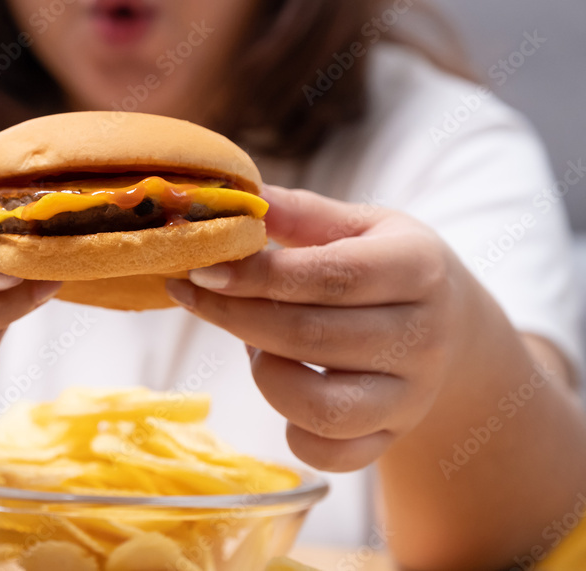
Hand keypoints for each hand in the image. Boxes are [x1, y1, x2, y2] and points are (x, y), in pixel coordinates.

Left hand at [166, 185, 474, 471]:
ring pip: (318, 406)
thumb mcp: (361, 225)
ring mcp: (410, 398)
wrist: (453, 329)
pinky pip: (327, 454)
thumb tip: (239, 196)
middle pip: (310, 337)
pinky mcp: (390, 437)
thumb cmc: (389, 266)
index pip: (329, 276)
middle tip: (197, 294)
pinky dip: (290, 428)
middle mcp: (423, 338)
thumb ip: (300, 212)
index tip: (202, 270)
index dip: (256, 276)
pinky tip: (282, 386)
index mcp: (419, 268)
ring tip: (255, 340)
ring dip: (264, 373)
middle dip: (235, 316)